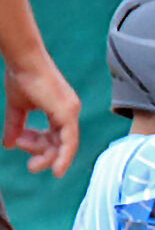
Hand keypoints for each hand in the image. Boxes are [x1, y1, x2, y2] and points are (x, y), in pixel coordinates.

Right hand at [3, 58, 80, 176]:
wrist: (22, 59)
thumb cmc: (20, 76)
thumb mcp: (17, 107)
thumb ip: (15, 126)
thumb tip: (7, 145)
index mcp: (61, 110)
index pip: (55, 136)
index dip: (39, 145)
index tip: (21, 147)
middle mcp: (70, 111)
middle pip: (60, 143)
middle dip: (43, 155)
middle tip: (31, 167)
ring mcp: (71, 112)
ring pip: (65, 146)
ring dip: (47, 158)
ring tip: (32, 165)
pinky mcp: (68, 113)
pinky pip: (69, 141)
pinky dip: (64, 157)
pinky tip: (57, 170)